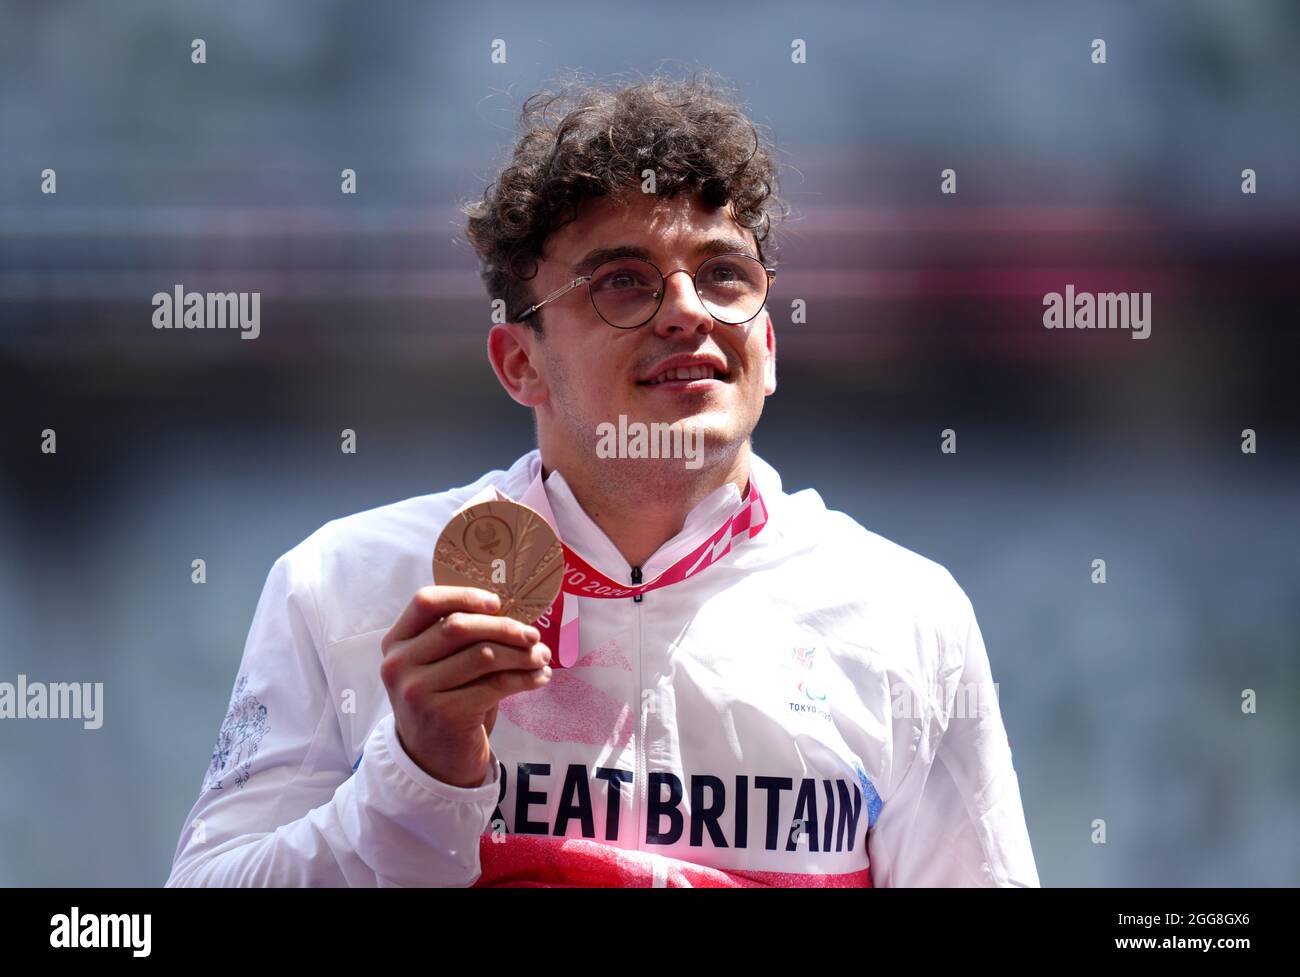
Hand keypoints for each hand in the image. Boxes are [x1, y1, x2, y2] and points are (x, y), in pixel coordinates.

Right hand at [379, 585, 550, 787]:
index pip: (425, 602)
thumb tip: (511, 611)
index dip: (464, 596)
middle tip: (534, 636)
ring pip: (483, 655)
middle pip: (459, 627)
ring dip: (521, 654)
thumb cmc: (444, 699)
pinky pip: (496, 685)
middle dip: (505, 627)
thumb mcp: (436, 664)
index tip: (497, 603)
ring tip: (542, 657)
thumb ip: (457, 637)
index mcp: (397, 641)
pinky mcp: (444, 715)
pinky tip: (540, 678)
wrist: (432, 759)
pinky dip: (525, 678)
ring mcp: (418, 691)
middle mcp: (400, 664)